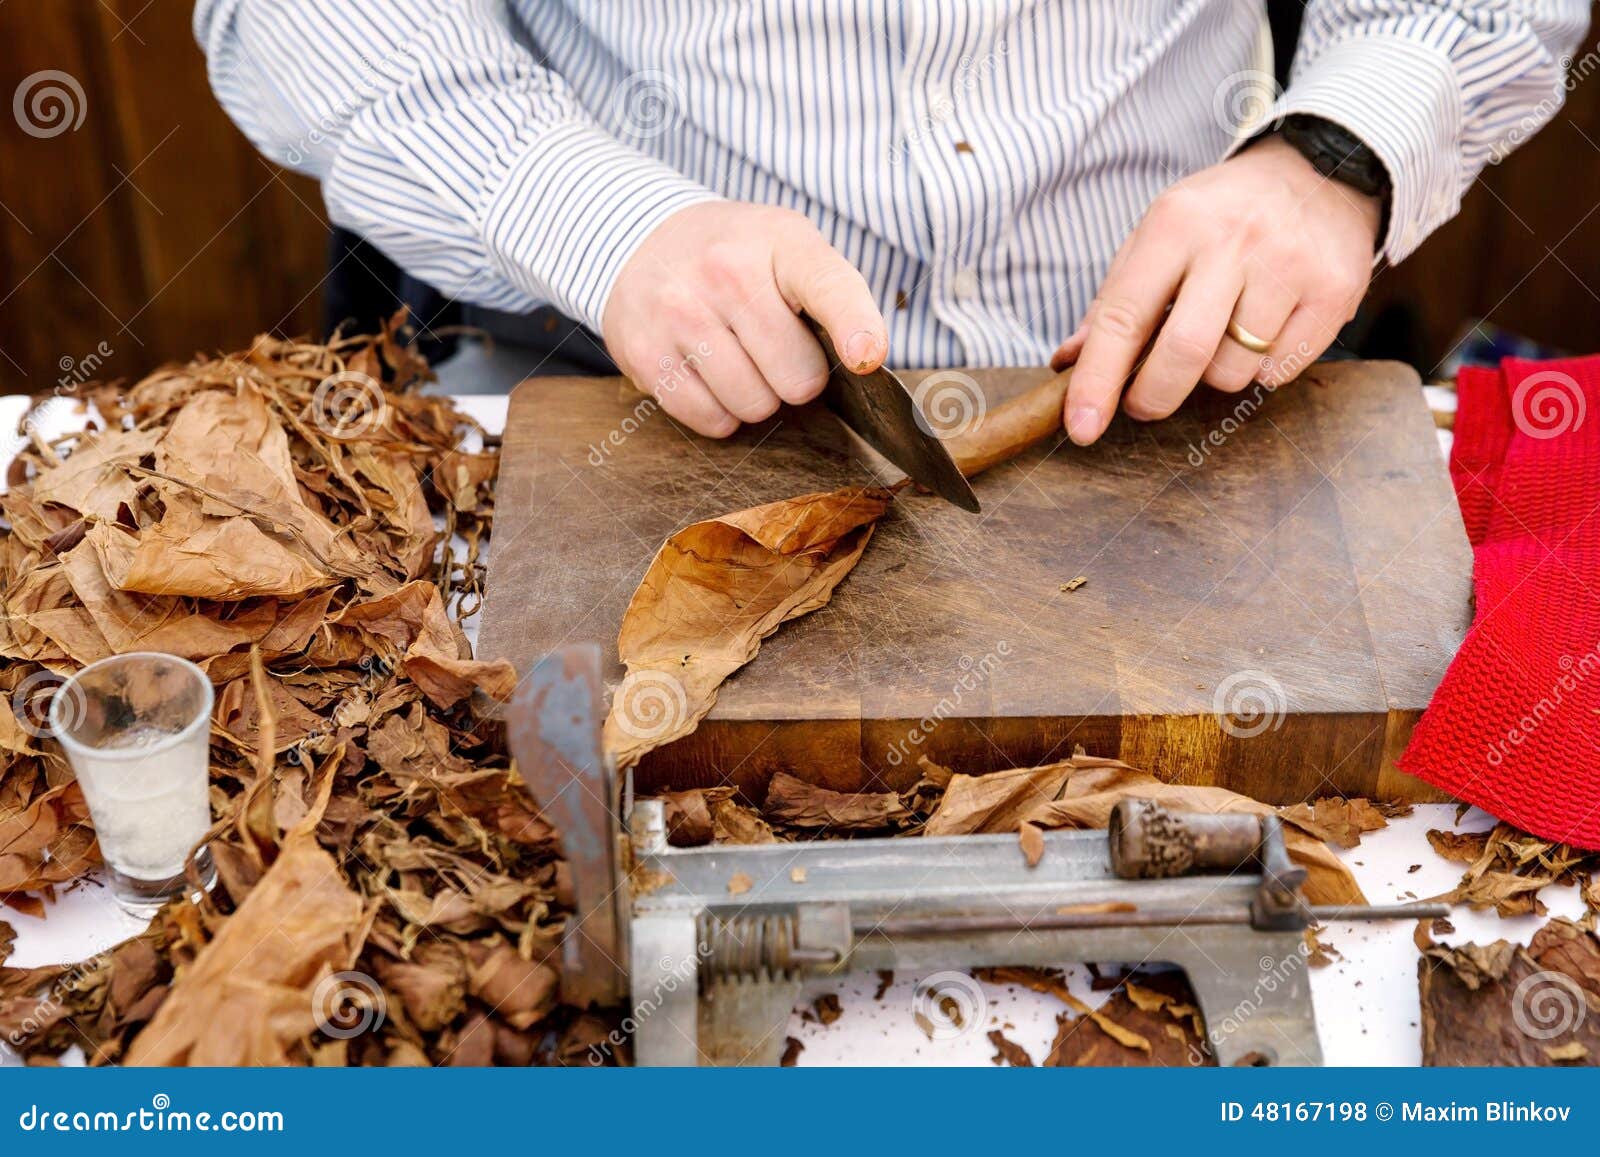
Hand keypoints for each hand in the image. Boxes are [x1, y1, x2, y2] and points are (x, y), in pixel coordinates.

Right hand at [602, 202, 886, 436]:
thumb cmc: (736, 256)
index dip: (854, 327)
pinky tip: (709, 375)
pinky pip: (711, 420)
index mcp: (779, 241)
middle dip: (794, 376)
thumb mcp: (790, 248)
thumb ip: (836, 297)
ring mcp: (679, 312)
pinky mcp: (645, 353)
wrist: (641, 240)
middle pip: (798, 378)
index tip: (865, 357)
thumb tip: (865, 360)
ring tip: (737, 357)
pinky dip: (719, 412)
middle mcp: (725, 271)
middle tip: (771, 348)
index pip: (828, 287)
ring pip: (755, 405)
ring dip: (756, 397)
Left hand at [1050, 136, 1381, 444]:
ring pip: (1233, 370)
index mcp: (1175, 223)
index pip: (1123, 316)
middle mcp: (1234, 240)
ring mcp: (1290, 264)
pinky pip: (1280, 370)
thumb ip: (1113, 301)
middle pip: (1183, 352)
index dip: (1097, 380)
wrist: (1319, 171)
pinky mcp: (1335, 291)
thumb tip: (1068, 363)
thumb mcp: (1158, 237)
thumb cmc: (1220, 217)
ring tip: (1222, 335)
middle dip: (1153, 396)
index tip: (1082, 426)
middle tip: (1144, 402)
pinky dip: (1262, 367)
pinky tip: (1266, 327)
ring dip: (1214, 375)